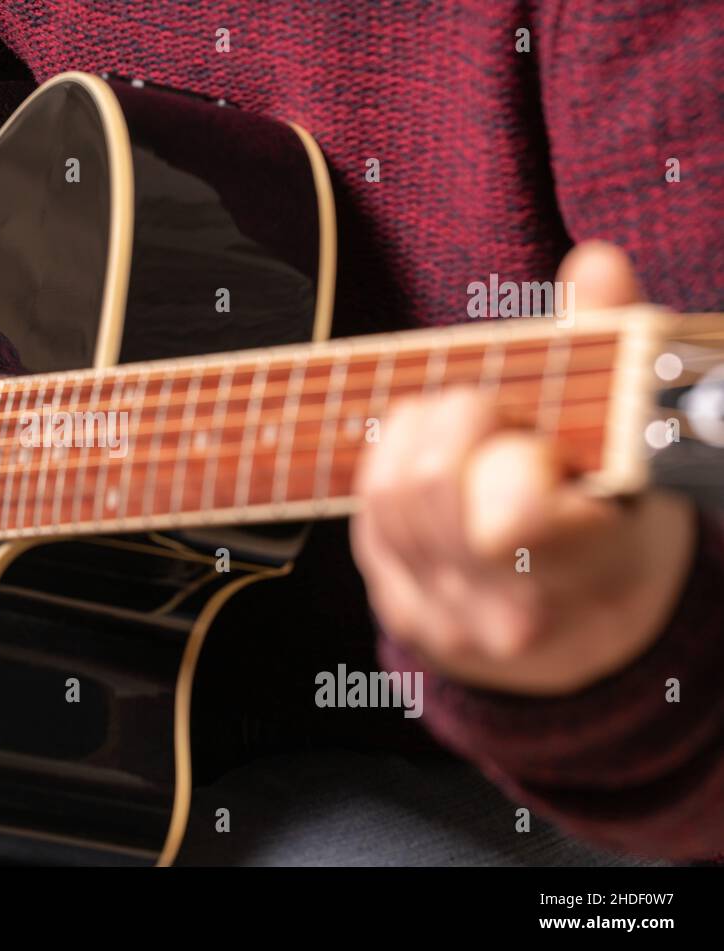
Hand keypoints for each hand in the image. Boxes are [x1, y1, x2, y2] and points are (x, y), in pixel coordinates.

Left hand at [350, 241, 695, 694]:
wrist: (591, 634)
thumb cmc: (619, 526)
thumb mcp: (635, 450)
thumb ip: (611, 351)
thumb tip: (593, 263)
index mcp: (581, 575)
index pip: (512, 511)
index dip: (517, 452)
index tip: (545, 445)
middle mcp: (504, 612)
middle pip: (431, 480)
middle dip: (463, 419)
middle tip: (505, 419)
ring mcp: (443, 619)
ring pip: (386, 489)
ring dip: (421, 436)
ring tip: (472, 434)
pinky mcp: (400, 613)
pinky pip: (367, 514)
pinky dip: (394, 468)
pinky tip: (438, 466)